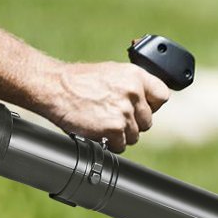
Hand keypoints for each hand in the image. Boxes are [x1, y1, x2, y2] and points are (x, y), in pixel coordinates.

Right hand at [38, 60, 170, 150]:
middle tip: (112, 117)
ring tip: (101, 123)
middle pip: (147, 121)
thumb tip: (143, 101)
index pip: (162, 96)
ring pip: (134, 135)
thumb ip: (131, 85)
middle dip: (132, 123)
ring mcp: (124, 111)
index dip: (151, 106)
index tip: (140, 109)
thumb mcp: (111, 72)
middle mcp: (133, 92)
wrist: (54, 87)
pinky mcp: (114, 128)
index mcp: (136, 75)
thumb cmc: (78, 80)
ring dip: (119, 134)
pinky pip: (121, 145)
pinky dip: (109, 143)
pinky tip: (97, 131)